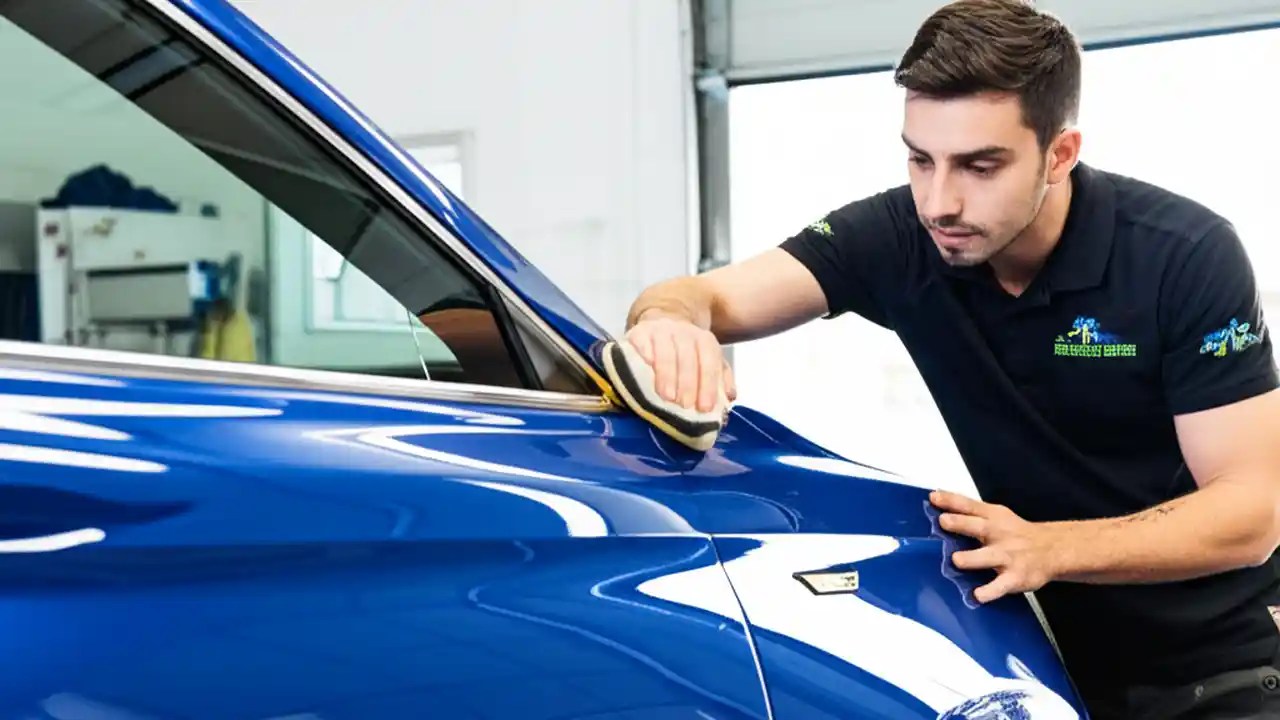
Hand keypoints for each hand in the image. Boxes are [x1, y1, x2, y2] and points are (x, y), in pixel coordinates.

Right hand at [625, 312, 736, 411]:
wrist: (660, 323)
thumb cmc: (684, 353)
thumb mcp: (706, 362)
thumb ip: (719, 379)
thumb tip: (729, 397)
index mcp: (704, 340)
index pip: (710, 361)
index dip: (708, 385)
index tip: (705, 408)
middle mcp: (684, 332)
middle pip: (688, 357)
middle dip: (688, 382)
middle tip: (685, 405)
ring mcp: (661, 330)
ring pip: (666, 351)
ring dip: (667, 374)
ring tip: (667, 397)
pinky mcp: (640, 332)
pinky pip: (643, 342)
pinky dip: (645, 354)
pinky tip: (646, 367)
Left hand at [930, 490, 1060, 603]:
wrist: (1052, 550)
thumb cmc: (1016, 533)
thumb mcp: (996, 515)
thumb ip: (969, 510)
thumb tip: (938, 499)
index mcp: (993, 517)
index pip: (970, 505)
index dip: (951, 501)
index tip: (934, 498)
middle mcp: (1000, 535)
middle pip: (979, 527)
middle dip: (961, 523)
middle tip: (944, 522)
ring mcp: (1008, 557)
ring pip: (988, 557)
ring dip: (971, 558)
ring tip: (957, 560)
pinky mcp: (1015, 578)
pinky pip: (1000, 586)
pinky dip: (989, 591)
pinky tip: (977, 595)